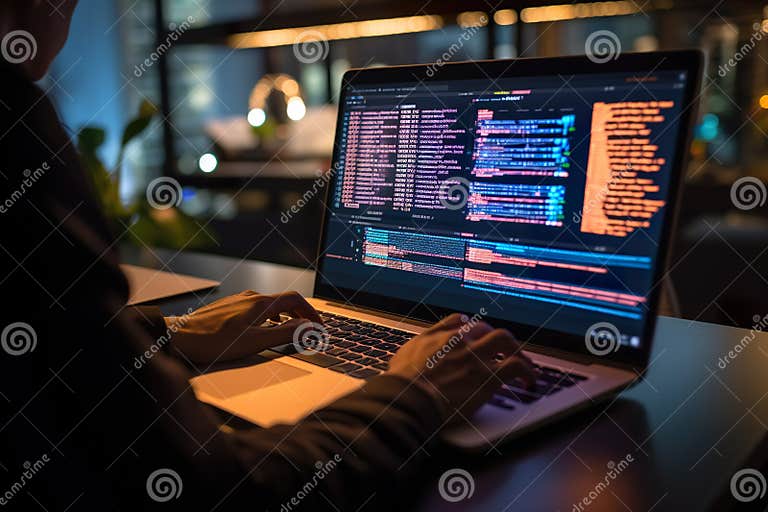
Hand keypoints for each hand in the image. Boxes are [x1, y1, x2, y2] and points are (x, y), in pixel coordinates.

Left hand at [165, 291, 321, 363]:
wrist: (177, 337)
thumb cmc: (212, 341)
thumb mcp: (254, 342)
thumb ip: (284, 334)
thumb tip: (308, 328)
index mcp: (260, 303)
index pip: (296, 299)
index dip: (311, 312)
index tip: (319, 325)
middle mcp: (250, 297)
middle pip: (284, 301)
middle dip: (300, 315)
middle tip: (309, 329)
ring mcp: (237, 301)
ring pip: (270, 304)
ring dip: (285, 316)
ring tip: (290, 330)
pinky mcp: (227, 308)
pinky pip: (256, 308)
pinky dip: (269, 317)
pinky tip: (262, 329)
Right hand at [387, 313, 534, 420]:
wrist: (407, 399)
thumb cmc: (400, 384)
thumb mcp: (403, 354)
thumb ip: (418, 345)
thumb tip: (421, 346)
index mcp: (438, 336)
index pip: (460, 322)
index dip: (470, 329)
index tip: (475, 336)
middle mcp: (459, 341)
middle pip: (485, 328)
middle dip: (496, 339)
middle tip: (504, 350)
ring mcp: (474, 357)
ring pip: (504, 339)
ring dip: (515, 349)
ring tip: (523, 361)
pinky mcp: (487, 377)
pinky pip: (516, 366)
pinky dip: (527, 371)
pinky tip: (529, 380)